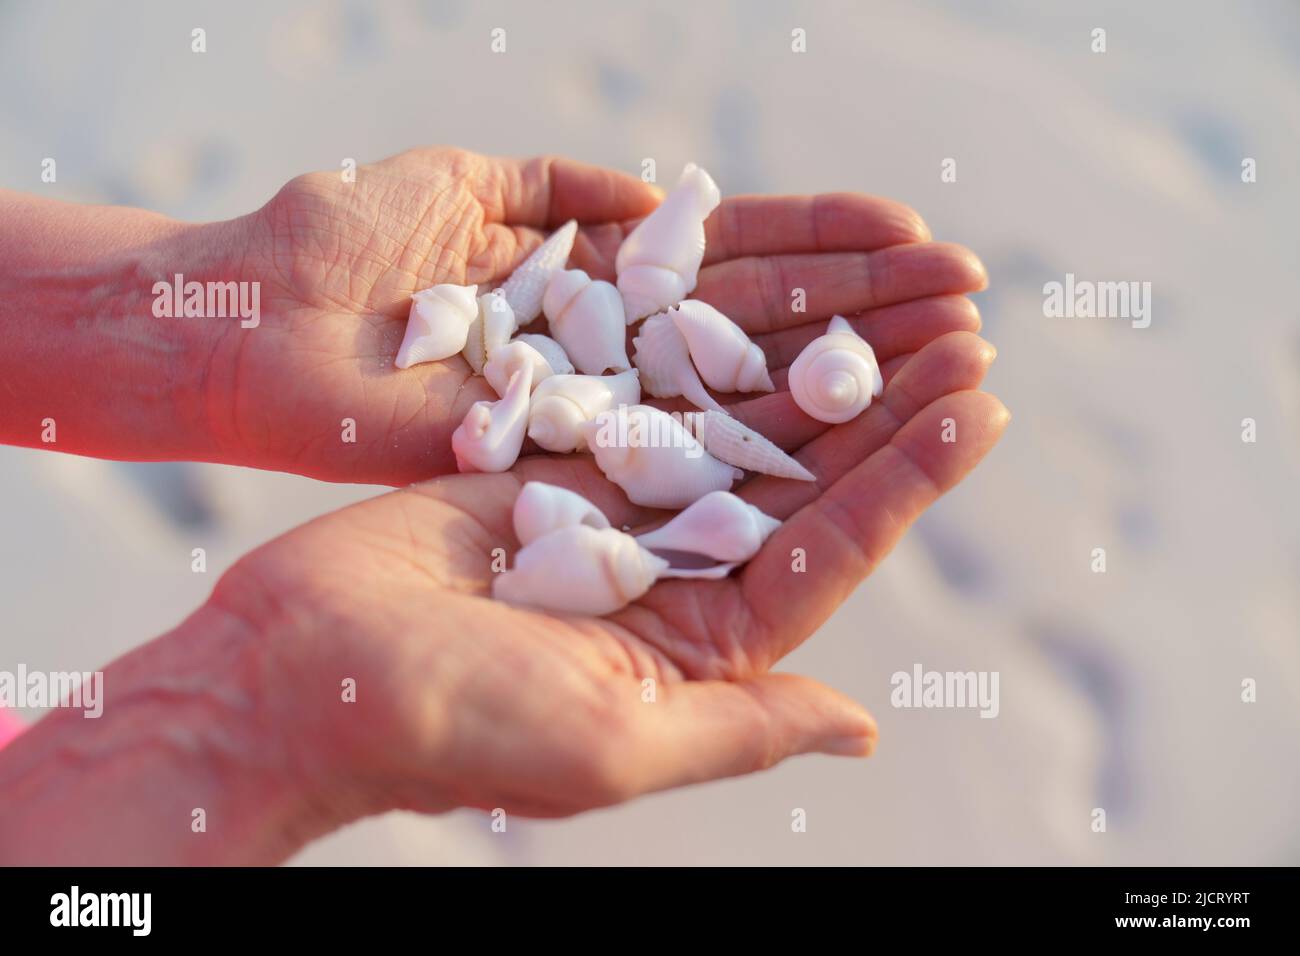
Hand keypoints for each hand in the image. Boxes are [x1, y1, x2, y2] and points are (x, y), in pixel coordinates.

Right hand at [205, 325, 1005, 828]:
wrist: (305, 672)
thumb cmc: (458, 729)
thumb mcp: (617, 746)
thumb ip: (744, 725)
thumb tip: (860, 728)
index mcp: (702, 652)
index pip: (831, 552)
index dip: (910, 480)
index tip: (981, 407)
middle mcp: (673, 581)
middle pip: (800, 482)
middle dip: (881, 409)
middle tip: (960, 334)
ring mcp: (616, 517)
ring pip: (735, 431)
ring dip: (809, 369)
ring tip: (888, 306)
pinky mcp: (557, 464)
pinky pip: (650, 399)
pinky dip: (707, 354)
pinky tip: (764, 305)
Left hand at [208, 147, 990, 483]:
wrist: (247, 330)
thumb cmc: (334, 243)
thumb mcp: (459, 183)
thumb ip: (558, 188)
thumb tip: (661, 202)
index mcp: (594, 285)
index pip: (735, 265)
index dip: (823, 255)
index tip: (911, 244)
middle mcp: (612, 360)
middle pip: (760, 334)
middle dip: (867, 315)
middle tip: (971, 307)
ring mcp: (598, 421)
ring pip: (742, 399)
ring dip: (848, 378)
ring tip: (953, 356)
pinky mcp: (567, 474)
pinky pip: (682, 462)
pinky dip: (768, 449)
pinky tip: (855, 434)